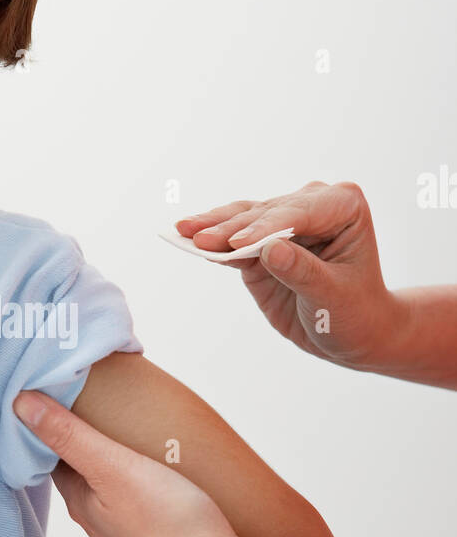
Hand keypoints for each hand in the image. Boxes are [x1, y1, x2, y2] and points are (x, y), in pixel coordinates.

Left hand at [13, 389, 248, 536]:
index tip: (55, 396)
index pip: (51, 458)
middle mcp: (97, 523)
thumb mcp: (114, 467)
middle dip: (81, 444)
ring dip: (109, 466)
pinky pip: (137, 507)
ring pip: (108, 493)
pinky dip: (136, 486)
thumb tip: (20, 404)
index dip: (50, 427)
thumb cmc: (168, 523)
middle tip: (89, 406)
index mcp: (81, 503)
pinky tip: (153, 477)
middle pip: (80, 475)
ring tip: (121, 435)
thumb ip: (70, 436)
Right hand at [176, 181, 406, 371]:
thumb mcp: (333, 296)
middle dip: (231, 228)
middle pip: (264, 214)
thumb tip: (269, 249)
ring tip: (182, 232)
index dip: (265, 228)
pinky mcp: (260, 241)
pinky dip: (211, 242)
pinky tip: (186, 239)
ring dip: (212, 228)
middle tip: (199, 239)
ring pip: (243, 220)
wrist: (352, 333)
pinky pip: (232, 239)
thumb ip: (302, 271)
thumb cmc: (354, 313)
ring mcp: (284, 220)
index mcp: (342, 205)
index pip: (297, 213)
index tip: (237, 245)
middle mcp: (313, 203)